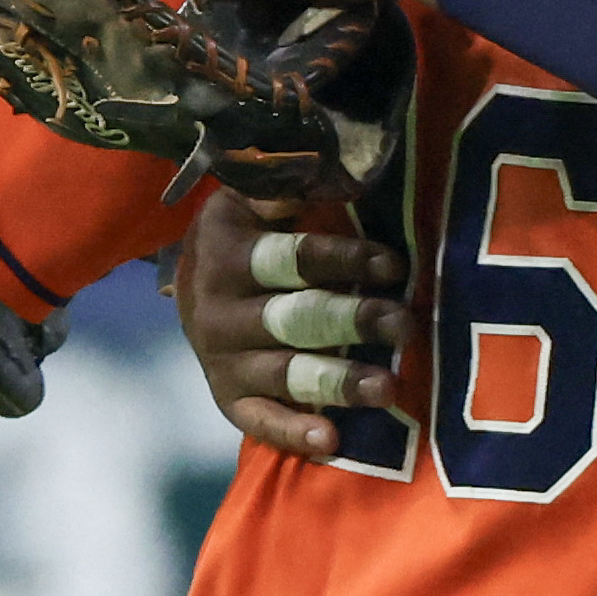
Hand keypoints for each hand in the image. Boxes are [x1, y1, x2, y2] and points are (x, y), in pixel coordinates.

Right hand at [175, 188, 416, 459]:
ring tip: (388, 388)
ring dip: (337, 380)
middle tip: (405, 324)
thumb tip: (336, 154)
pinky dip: (293, 432)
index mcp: (231, 253)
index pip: (292, 257)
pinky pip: (259, 421)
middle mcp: (221, 309)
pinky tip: (331, 440)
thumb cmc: (249, 237)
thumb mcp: (256, 200)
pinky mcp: (229, 398)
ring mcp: (222, 358)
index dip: (345, 259)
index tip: (395, 264)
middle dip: (353, 320)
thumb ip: (289, 184)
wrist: (191, 287)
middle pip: (295, 318)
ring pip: (286, 372)